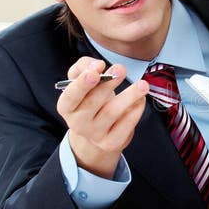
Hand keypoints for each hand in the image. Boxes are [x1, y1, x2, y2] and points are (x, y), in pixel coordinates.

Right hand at [57, 57, 147, 177]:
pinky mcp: (111, 142)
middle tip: (120, 69)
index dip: (82, 84)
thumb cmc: (90, 99)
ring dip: (129, 96)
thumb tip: (97, 65)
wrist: (98, 131)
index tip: (95, 72)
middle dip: (107, 85)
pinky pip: (126, 125)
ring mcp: (95, 135)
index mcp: (67, 107)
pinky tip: (141, 99)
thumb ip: (85, 66)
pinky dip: (136, 110)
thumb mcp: (81, 80)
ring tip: (142, 84)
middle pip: (93, 103)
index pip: (71, 96)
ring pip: (112, 113)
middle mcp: (78, 123)